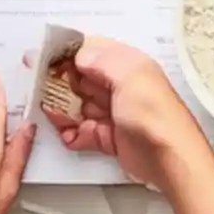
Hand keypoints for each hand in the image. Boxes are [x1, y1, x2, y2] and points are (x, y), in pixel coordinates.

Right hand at [40, 36, 213, 190]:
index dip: (66, 54)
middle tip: (41, 89)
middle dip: (59, 84)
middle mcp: (122, 87)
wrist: (171, 162)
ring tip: (53, 115)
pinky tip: (69, 135)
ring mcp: (116, 112)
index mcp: (128, 66)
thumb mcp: (131, 77)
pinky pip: (84, 131)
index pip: (91, 51)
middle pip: (81, 79)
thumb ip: (103, 60)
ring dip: (63, 111)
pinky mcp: (112, 137)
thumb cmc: (159, 120)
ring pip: (79, 105)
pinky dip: (73, 134)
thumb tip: (82, 53)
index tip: (42, 58)